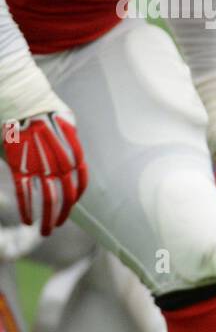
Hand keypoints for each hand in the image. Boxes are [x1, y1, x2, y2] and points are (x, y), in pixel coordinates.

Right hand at [2, 110, 87, 236]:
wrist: (23, 100)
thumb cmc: (45, 109)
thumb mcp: (67, 123)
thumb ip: (71, 143)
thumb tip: (73, 158)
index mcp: (73, 152)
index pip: (80, 181)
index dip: (76, 197)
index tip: (71, 206)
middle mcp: (59, 161)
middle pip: (66, 195)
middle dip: (62, 215)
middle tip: (55, 228)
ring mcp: (39, 164)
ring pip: (47, 198)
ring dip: (47, 218)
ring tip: (45, 232)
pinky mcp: (19, 165)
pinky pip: (24, 192)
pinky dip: (27, 208)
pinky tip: (28, 220)